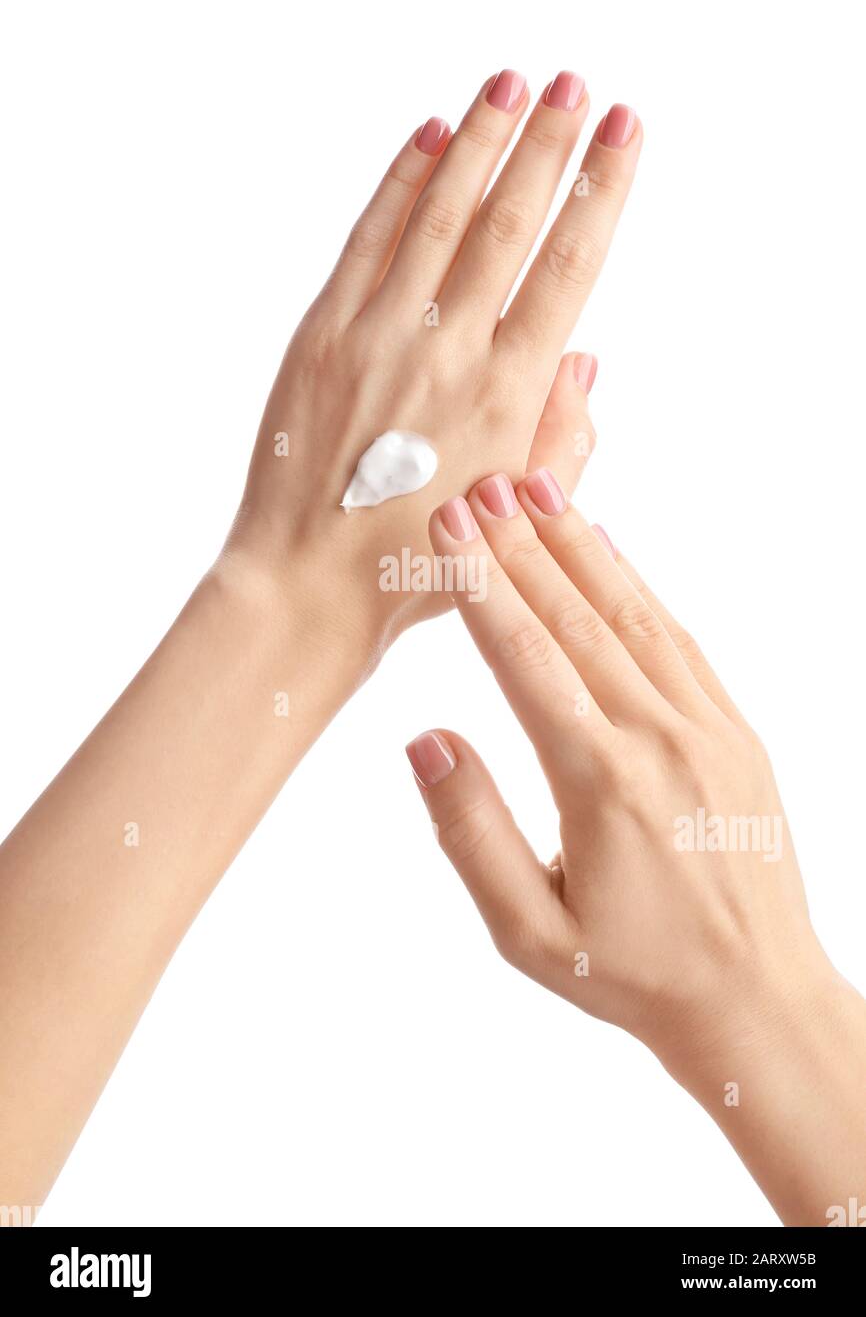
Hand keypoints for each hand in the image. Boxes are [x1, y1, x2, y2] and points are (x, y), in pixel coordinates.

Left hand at [226, 73, 640, 648]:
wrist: (310, 584)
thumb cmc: (422, 561)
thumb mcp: (519, 514)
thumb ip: (565, 435)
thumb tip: (583, 358)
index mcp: (509, 395)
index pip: (569, 267)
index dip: (601, 191)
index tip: (625, 132)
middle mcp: (449, 351)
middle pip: (510, 223)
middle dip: (550, 145)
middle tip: (579, 85)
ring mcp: (379, 334)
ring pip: (440, 214)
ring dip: (480, 141)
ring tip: (512, 83)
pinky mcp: (323, 333)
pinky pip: (367, 238)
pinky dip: (401, 182)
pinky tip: (429, 136)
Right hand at [406, 468, 865, 1222]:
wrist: (755, 997)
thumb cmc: (632, 974)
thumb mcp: (527, 931)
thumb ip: (471, 831)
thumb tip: (425, 737)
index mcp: (602, 784)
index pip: (526, 662)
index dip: (481, 588)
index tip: (446, 529)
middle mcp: (660, 739)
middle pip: (575, 620)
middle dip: (519, 545)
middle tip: (476, 485)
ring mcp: (707, 728)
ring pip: (632, 614)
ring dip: (578, 546)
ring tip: (533, 487)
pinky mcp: (734, 729)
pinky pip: (680, 639)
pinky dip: (637, 585)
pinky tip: (606, 548)